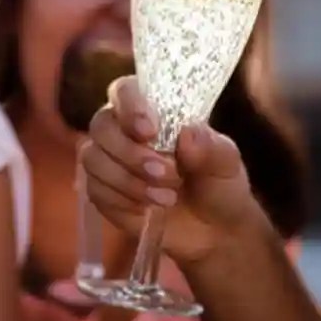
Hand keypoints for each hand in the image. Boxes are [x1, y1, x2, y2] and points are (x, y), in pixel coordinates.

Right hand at [80, 76, 262, 265]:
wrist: (215, 230)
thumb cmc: (218, 183)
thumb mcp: (226, 164)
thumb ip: (211, 147)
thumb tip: (188, 133)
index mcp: (152, 109)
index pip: (124, 90)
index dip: (130, 106)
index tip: (150, 131)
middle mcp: (123, 129)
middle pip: (101, 125)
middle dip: (130, 152)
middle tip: (167, 173)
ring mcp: (109, 160)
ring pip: (93, 159)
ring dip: (128, 180)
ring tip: (168, 198)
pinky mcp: (102, 191)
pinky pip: (95, 190)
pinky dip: (122, 201)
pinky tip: (148, 210)